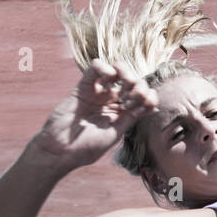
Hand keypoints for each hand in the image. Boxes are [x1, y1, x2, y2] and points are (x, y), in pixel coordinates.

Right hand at [34, 59, 157, 169]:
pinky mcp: (83, 87)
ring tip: (124, 81)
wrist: (62, 149)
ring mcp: (98, 93)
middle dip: (139, 85)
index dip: (149, 95)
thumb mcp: (115, 132)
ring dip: (126, 72)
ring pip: (117, 72)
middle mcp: (112, 102)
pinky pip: (95, 69)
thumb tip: (153, 106)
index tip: (146, 102)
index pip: (142, 98)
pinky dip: (104, 67)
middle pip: (133, 83)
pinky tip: (108, 74)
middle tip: (132, 94)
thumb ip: (131, 117)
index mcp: (123, 115)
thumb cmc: (88, 147)